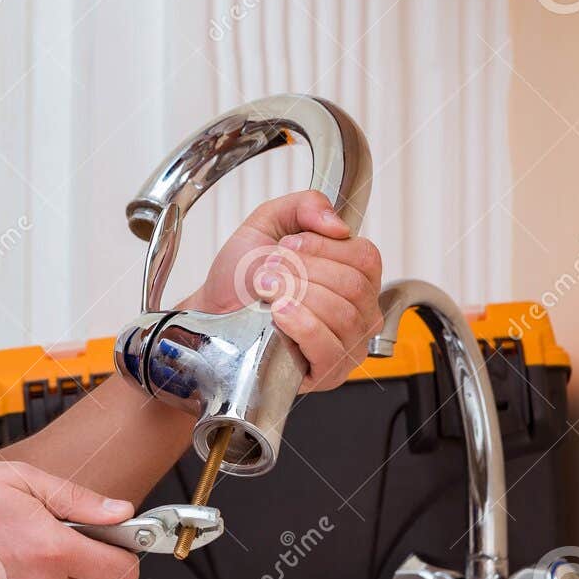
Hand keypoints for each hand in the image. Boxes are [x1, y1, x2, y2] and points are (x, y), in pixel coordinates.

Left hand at [185, 189, 382, 393]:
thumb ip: (305, 206)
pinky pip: (332, 350)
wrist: (212, 312)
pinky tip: (279, 314)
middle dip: (302, 271)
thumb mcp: (268, 224)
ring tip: (266, 291)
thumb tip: (337, 223)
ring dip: (296, 295)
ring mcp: (347, 345)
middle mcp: (359, 311)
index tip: (287, 246)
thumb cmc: (242, 276)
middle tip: (269, 271)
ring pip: (343, 315)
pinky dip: (303, 325)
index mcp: (354, 275)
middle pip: (353, 285)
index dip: (323, 247)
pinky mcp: (328, 372)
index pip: (366, 257)